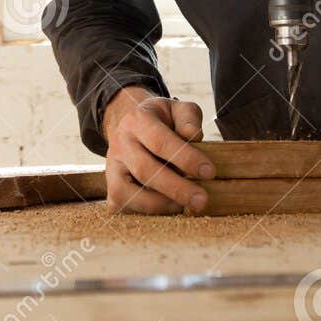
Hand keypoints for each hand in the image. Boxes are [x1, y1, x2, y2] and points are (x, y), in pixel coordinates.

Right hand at [101, 86, 215, 213]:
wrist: (132, 125)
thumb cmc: (162, 121)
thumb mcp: (177, 108)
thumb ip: (189, 118)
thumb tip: (195, 137)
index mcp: (137, 120)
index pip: (160, 141)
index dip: (186, 159)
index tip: (209, 172)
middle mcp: (120, 143)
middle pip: (145, 170)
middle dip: (176, 188)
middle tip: (202, 200)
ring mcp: (112, 167)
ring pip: (126, 192)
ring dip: (159, 204)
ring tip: (184, 206)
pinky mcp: (111, 186)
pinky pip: (122, 206)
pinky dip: (144, 212)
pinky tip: (168, 208)